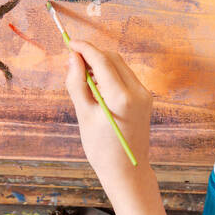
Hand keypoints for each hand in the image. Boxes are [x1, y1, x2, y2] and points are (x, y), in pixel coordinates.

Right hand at [63, 40, 155, 201]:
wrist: (127, 171)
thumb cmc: (102, 148)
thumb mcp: (84, 115)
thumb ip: (77, 83)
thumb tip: (71, 58)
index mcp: (121, 97)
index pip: (102, 60)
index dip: (84, 48)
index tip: (69, 44)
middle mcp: (137, 92)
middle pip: (112, 58)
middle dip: (92, 54)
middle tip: (71, 61)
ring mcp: (144, 94)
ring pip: (120, 65)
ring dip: (100, 64)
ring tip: (81, 77)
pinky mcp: (145, 99)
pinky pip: (125, 77)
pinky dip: (110, 75)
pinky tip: (96, 86)